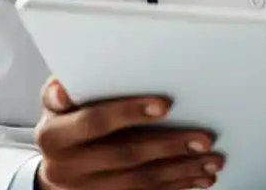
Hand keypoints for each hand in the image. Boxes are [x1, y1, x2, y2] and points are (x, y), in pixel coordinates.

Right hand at [34, 78, 225, 189]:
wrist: (57, 165)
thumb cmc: (68, 119)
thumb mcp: (60, 101)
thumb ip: (71, 86)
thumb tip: (65, 86)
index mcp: (53, 135)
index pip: (93, 122)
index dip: (128, 112)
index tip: (165, 105)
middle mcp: (65, 168)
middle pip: (124, 156)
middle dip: (169, 146)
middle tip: (204, 138)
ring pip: (140, 182)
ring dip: (181, 171)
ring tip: (212, 160)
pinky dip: (177, 186)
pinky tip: (200, 178)